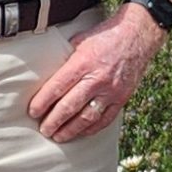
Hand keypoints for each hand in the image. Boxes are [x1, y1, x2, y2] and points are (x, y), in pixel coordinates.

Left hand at [27, 1, 162, 143]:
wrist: (138, 35)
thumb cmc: (106, 36)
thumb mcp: (80, 40)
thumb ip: (65, 58)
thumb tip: (48, 73)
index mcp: (83, 63)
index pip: (57, 87)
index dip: (43, 102)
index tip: (33, 112)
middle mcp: (97, 79)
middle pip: (70, 107)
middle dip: (54, 121)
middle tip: (43, 130)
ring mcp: (111, 91)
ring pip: (87, 118)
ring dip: (70, 130)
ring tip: (58, 136)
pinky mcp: (122, 98)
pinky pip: (105, 119)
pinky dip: (91, 129)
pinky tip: (80, 133)